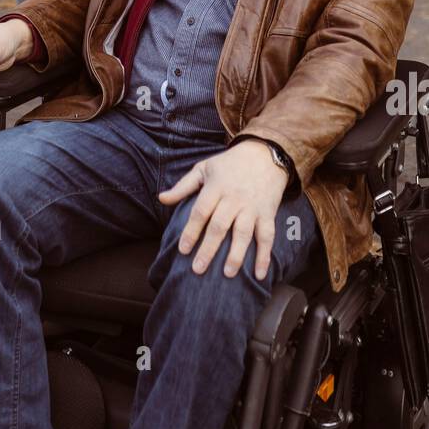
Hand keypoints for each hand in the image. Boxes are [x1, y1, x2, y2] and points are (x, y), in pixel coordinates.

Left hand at [158, 141, 288, 279]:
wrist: (265, 154)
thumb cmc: (230, 163)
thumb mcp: (204, 168)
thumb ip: (183, 186)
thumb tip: (161, 198)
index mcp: (216, 187)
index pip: (201, 212)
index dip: (191, 231)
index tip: (183, 250)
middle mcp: (234, 199)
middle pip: (219, 226)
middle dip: (208, 249)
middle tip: (198, 269)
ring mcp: (252, 207)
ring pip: (243, 233)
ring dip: (236, 255)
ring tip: (227, 274)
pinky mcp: (267, 213)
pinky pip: (267, 236)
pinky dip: (264, 256)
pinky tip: (260, 274)